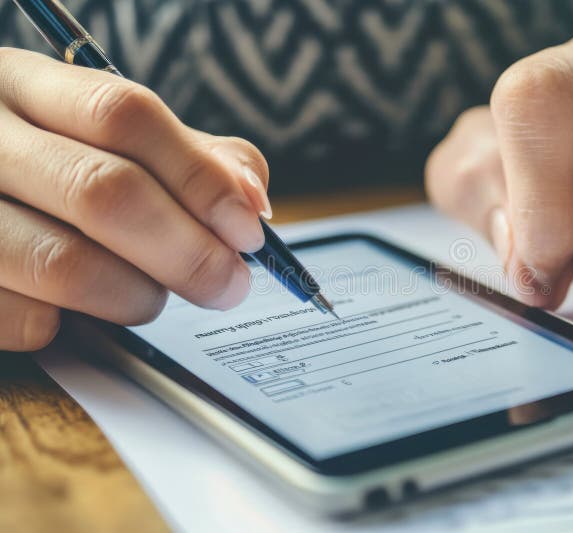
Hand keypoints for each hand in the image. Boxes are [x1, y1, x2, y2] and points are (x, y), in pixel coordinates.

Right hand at [0, 48, 270, 350]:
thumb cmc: (56, 168)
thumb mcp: (111, 139)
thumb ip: (192, 157)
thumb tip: (252, 201)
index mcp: (25, 85)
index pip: (123, 113)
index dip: (199, 178)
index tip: (248, 229)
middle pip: (103, 192)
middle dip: (188, 252)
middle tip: (228, 285)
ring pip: (65, 265)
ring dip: (136, 296)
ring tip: (150, 296)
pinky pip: (27, 321)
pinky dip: (72, 327)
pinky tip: (76, 311)